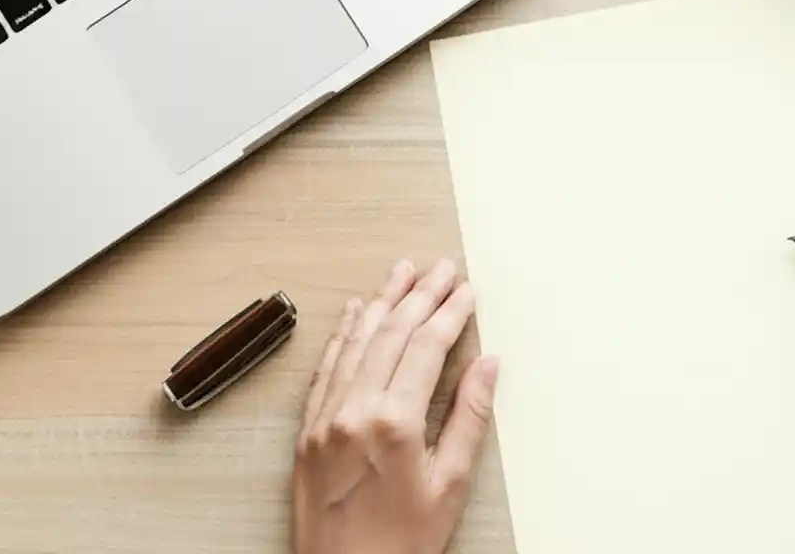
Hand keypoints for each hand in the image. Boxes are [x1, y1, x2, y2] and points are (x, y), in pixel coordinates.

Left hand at [292, 259, 498, 553]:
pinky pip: (326, 369)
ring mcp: (325, 419)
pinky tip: (356, 313)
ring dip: (382, 302)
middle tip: (442, 267)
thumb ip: (469, 417)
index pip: (426, 347)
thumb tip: (487, 365)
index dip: (450, 313)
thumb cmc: (400, 545)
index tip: (467, 289)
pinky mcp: (307, 433)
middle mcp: (353, 411)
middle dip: (420, 296)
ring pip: (357, 343)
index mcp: (394, 423)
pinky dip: (344, 336)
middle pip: (392, 335)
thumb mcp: (450, 485)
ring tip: (402, 272)